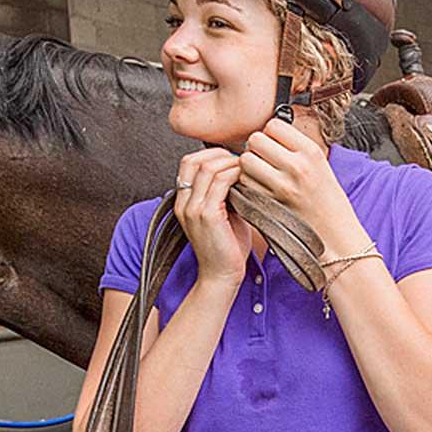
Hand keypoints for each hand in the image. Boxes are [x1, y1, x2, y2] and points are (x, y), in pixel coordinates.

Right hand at [174, 147, 250, 283]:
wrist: (221, 277)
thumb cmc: (227, 248)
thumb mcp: (222, 215)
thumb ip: (224, 193)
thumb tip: (241, 171)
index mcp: (183, 202)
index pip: (188, 162)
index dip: (210, 154)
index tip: (232, 159)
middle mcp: (184, 203)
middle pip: (196, 160)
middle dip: (222, 155)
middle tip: (242, 161)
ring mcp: (193, 209)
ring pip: (208, 168)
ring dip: (231, 163)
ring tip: (247, 170)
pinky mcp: (207, 215)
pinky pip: (220, 182)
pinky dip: (236, 174)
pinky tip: (247, 181)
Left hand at [237, 117, 352, 240]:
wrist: (335, 235)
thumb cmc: (327, 200)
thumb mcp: (319, 165)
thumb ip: (295, 147)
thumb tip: (267, 132)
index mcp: (311, 151)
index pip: (274, 125)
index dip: (270, 134)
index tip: (274, 145)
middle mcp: (297, 166)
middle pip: (255, 140)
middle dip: (256, 148)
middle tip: (263, 160)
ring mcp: (282, 186)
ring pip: (245, 160)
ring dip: (248, 166)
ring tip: (261, 175)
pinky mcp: (270, 204)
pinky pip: (245, 183)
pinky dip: (247, 184)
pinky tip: (260, 189)